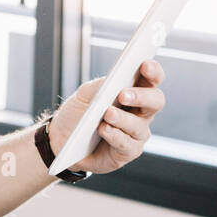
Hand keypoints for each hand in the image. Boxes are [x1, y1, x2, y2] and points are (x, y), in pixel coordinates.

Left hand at [47, 60, 165, 174]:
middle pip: (155, 102)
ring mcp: (136, 133)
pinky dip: (115, 135)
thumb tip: (113, 80)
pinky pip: (127, 144)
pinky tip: (104, 129)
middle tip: (123, 94)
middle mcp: (141, 112)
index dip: (153, 71)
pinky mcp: (127, 152)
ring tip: (107, 114)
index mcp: (135, 92)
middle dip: (141, 96)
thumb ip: (100, 85)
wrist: (61, 140)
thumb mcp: (85, 94)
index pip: (152, 79)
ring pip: (139, 125)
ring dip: (123, 119)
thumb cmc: (79, 113)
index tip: (144, 64)